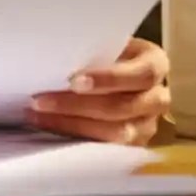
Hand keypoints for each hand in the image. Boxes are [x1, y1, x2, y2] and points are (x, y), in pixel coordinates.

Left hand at [26, 37, 170, 145]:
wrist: (117, 76)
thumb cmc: (106, 56)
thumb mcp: (106, 46)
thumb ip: (91, 51)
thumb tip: (53, 57)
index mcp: (155, 64)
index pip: (142, 73)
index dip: (109, 79)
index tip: (73, 80)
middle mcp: (158, 96)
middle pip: (124, 106)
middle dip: (77, 105)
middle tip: (40, 100)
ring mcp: (148, 125)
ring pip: (116, 132)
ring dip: (72, 124)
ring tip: (37, 115)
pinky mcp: (135, 146)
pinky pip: (107, 149)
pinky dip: (75, 137)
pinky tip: (49, 127)